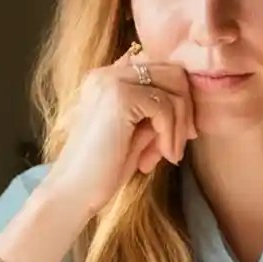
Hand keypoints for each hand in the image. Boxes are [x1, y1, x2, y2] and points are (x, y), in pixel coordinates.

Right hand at [41, 45, 196, 216]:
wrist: (73, 192)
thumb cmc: (104, 169)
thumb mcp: (138, 134)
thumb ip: (156, 112)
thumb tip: (188, 102)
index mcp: (109, 78)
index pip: (160, 70)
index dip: (178, 99)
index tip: (180, 134)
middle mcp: (108, 73)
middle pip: (172, 71)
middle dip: (186, 108)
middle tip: (182, 141)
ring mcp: (112, 81)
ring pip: (173, 87)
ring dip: (181, 125)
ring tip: (170, 154)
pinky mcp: (119, 97)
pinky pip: (165, 106)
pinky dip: (172, 133)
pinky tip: (164, 156)